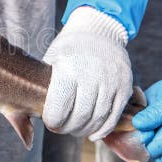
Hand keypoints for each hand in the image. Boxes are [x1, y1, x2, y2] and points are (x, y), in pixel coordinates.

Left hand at [42, 6, 132, 140]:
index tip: (51, 123)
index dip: (54, 122)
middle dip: (69, 128)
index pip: (59, 108)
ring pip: (99, 118)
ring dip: (86, 130)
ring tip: (77, 129)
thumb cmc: (69, 48)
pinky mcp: (125, 85)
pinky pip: (116, 114)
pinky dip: (105, 128)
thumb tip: (36, 113)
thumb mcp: (52, 61)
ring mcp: (111, 80)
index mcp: (68, 68)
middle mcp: (92, 74)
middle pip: (80, 116)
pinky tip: (95, 132)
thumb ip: (47, 86)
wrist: (98, 29)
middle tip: (64, 128)